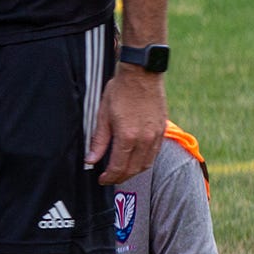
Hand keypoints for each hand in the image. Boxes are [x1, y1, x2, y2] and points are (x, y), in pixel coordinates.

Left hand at [89, 67, 166, 184]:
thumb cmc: (120, 91)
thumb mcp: (103, 115)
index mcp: (127, 136)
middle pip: (134, 169)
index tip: (102, 179)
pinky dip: (145, 161)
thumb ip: (99, 140)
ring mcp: (156, 135)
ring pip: (147, 164)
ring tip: (122, 172)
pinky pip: (155, 153)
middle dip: (121, 177)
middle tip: (110, 178)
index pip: (119, 167)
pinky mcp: (162, 130)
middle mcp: (144, 139)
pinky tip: (136, 159)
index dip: (109, 177)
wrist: (142, 74)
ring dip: (134, 171)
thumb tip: (91, 160)